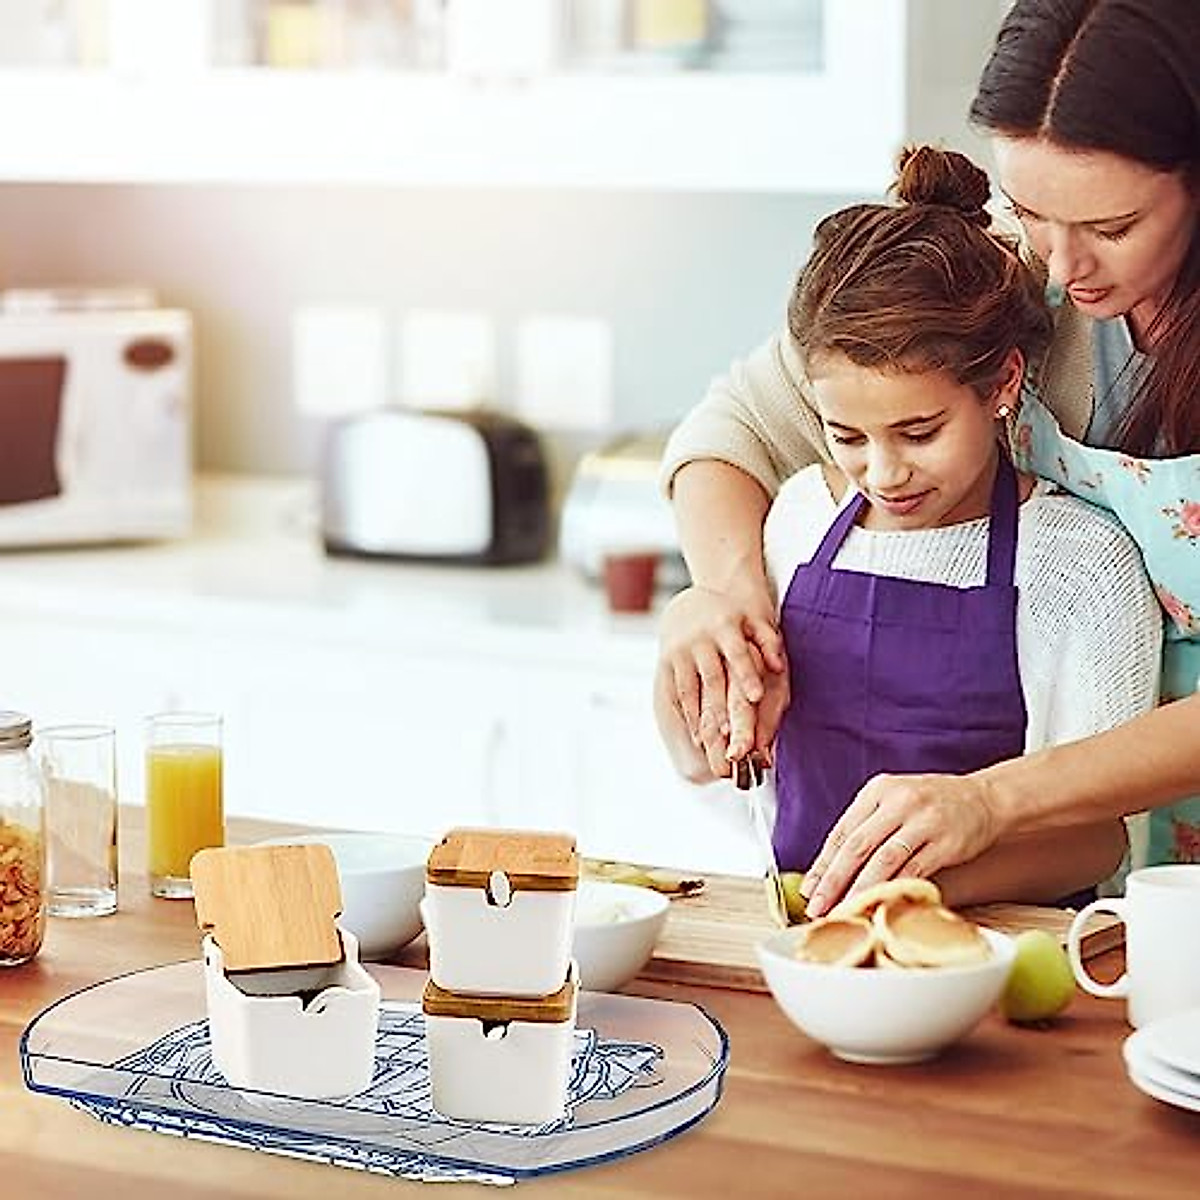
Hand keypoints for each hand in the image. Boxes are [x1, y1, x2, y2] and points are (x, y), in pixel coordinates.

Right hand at [658, 584, 784, 760]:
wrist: (691, 600)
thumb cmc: (732, 614)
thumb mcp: (754, 618)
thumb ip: (769, 641)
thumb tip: (778, 666)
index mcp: (725, 625)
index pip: (737, 653)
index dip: (746, 674)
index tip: (756, 697)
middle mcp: (700, 639)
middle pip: (712, 677)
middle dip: (721, 708)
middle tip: (732, 736)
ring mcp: (680, 651)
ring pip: (690, 689)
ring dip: (701, 718)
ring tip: (713, 746)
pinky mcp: (666, 662)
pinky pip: (676, 694)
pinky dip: (687, 716)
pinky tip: (697, 737)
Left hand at [800, 772, 1002, 916]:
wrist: (985, 799)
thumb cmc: (932, 806)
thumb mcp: (895, 802)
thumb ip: (867, 829)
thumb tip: (831, 871)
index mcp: (878, 790)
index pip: (842, 832)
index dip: (823, 865)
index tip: (809, 891)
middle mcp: (898, 801)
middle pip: (856, 846)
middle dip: (833, 881)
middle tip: (817, 907)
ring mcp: (923, 821)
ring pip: (882, 861)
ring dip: (859, 890)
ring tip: (844, 912)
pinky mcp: (946, 842)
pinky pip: (914, 871)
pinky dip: (894, 890)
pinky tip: (881, 907)